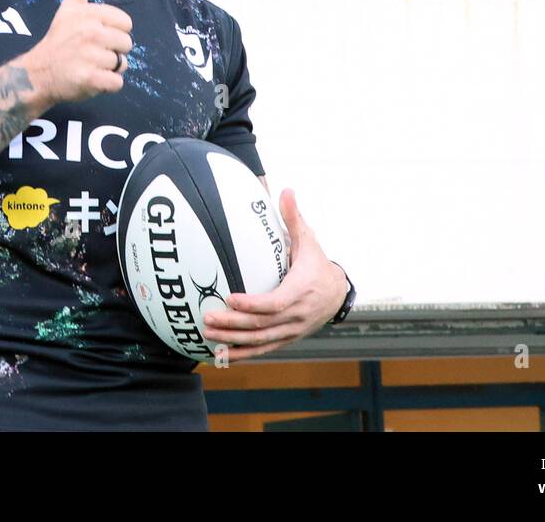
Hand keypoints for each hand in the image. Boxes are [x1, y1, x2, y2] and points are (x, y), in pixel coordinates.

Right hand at [18, 0, 132, 103]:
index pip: (126, 23)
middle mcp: (90, 32)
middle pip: (127, 44)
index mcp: (89, 14)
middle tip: (91, 54)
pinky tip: (91, 80)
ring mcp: (89, 56)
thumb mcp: (68, 8)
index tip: (95, 36)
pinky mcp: (89, 78)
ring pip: (122, 64)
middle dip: (113, 52)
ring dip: (109, 70)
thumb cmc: (59, 40)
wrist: (38, 74)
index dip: (114, 32)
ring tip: (90, 66)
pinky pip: (117, 83)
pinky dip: (107, 85)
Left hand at [199, 189, 350, 361]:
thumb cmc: (316, 262)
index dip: (253, 304)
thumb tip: (287, 190)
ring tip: (207, 335)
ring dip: (232, 342)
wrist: (337, 293)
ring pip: (260, 341)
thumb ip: (294, 217)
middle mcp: (296, 315)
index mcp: (300, 291)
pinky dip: (243, 354)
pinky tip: (221, 355)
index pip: (275, 302)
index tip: (230, 298)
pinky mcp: (286, 338)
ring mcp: (291, 330)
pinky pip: (263, 349)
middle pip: (262, 325)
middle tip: (207, 318)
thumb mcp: (308, 240)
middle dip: (233, 324)